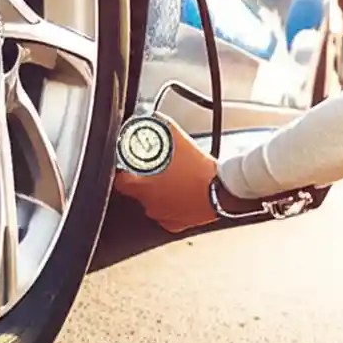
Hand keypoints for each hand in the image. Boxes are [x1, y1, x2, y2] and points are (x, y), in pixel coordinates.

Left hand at [112, 113, 219, 232]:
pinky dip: (170, 206)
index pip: (120, 182)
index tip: (130, 167)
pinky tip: (179, 195)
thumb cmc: (200, 169)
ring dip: (157, 194)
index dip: (124, 173)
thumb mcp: (179, 139)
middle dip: (143, 181)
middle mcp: (150, 204)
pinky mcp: (177, 224)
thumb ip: (162, 126)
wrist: (222, 190)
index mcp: (143, 186)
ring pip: (152, 204)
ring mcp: (163, 216)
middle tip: (155, 170)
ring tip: (171, 181)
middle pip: (136, 192)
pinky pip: (167, 215)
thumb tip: (155, 117)